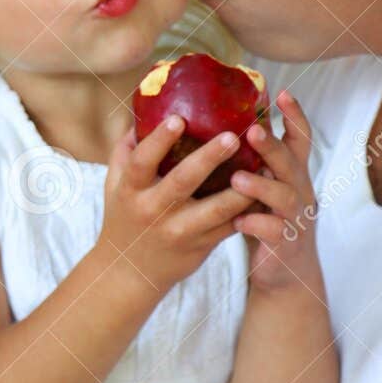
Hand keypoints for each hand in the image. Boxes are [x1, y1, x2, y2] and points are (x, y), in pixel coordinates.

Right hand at [99, 114, 257, 296]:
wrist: (130, 272)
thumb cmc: (125, 217)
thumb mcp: (115, 185)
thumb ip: (126, 150)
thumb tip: (144, 110)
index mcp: (131, 190)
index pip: (141, 162)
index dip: (159, 140)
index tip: (179, 118)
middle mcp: (154, 210)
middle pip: (183, 182)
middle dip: (209, 158)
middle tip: (233, 136)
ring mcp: (180, 231)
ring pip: (216, 209)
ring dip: (241, 188)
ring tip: (263, 164)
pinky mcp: (201, 246)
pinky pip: (229, 225)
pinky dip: (249, 208)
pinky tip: (266, 189)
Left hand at [228, 90, 321, 293]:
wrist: (283, 272)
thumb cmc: (266, 219)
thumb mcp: (264, 187)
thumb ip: (254, 161)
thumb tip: (223, 123)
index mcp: (293, 174)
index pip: (300, 139)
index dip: (295, 116)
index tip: (281, 92)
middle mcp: (299, 191)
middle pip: (291, 163)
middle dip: (272, 146)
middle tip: (252, 130)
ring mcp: (295, 219)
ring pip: (285, 197)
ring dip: (262, 186)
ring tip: (237, 178)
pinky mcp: (285, 245)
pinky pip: (274, 232)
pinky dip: (256, 225)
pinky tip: (238, 221)